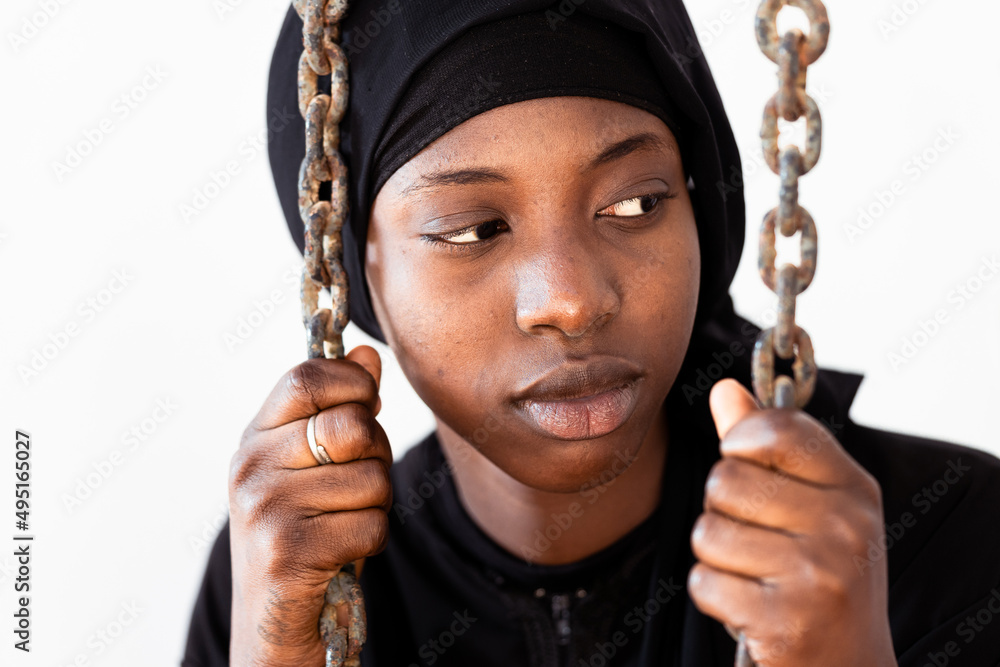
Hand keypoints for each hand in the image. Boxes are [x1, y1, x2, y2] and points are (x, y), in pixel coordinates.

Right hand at [228, 345, 390, 666]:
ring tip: (343, 524)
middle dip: (376, 455)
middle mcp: (250, 467)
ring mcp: (264, 508)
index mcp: (255, 438)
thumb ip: (340, 410)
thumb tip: (367, 353)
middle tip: (358, 485)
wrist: (274, 626)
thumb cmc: (304, 538)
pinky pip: (372, 523)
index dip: (352, 383)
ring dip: (376, 506)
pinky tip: (342, 555)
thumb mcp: (316, 469)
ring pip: (372, 478)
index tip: (366, 404)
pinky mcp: (287, 551)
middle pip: (351, 425)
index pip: (306, 377)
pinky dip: (372, 542)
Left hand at [687, 378, 896, 665]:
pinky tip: (749, 609)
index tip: (744, 462)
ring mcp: (820, 575)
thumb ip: (766, 448)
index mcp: (854, 489)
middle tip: (758, 542)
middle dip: (723, 512)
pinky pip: (705, 582)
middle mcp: (845, 526)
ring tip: (756, 577)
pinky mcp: (787, 621)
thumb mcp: (811, 507)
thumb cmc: (824, 579)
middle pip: (726, 480)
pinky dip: (714, 597)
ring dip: (717, 559)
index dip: (741, 441)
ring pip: (708, 532)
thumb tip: (726, 390)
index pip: (779, 428)